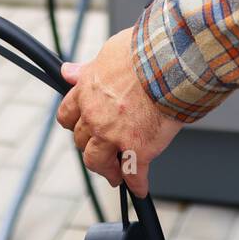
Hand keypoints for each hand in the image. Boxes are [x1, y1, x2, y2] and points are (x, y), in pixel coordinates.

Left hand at [56, 27, 183, 196]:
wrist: (170, 63)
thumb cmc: (145, 52)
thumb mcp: (109, 53)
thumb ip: (89, 68)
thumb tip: (68, 71)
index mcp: (87, 91)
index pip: (67, 115)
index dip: (74, 124)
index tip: (81, 128)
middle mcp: (95, 116)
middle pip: (82, 141)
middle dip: (90, 146)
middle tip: (101, 152)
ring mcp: (114, 136)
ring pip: (98, 162)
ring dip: (107, 170)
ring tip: (116, 175)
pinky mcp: (137, 150)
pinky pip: (133, 175)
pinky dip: (137, 184)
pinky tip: (140, 187)